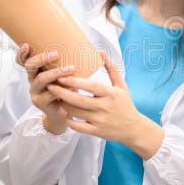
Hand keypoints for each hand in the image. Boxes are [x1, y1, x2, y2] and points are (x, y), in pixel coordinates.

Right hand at [16, 43, 73, 134]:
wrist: (63, 112)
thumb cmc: (66, 89)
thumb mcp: (66, 74)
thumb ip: (73, 63)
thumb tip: (98, 52)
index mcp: (36, 71)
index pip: (23, 60)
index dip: (22, 52)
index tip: (28, 45)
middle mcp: (32, 80)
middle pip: (30, 66)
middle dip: (42, 58)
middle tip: (56, 54)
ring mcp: (35, 92)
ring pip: (41, 79)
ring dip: (56, 73)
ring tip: (70, 69)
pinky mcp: (40, 102)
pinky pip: (49, 94)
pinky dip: (61, 89)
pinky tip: (71, 86)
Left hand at [46, 52, 164, 158]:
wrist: (133, 128)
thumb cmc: (125, 104)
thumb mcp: (121, 85)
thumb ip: (111, 69)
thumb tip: (101, 52)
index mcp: (110, 94)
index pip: (90, 86)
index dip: (74, 81)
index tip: (61, 76)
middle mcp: (104, 107)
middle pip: (78, 100)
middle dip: (62, 92)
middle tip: (50, 85)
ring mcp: (100, 120)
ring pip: (76, 113)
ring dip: (63, 104)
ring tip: (54, 97)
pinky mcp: (97, 132)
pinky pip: (78, 127)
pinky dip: (69, 120)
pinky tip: (63, 113)